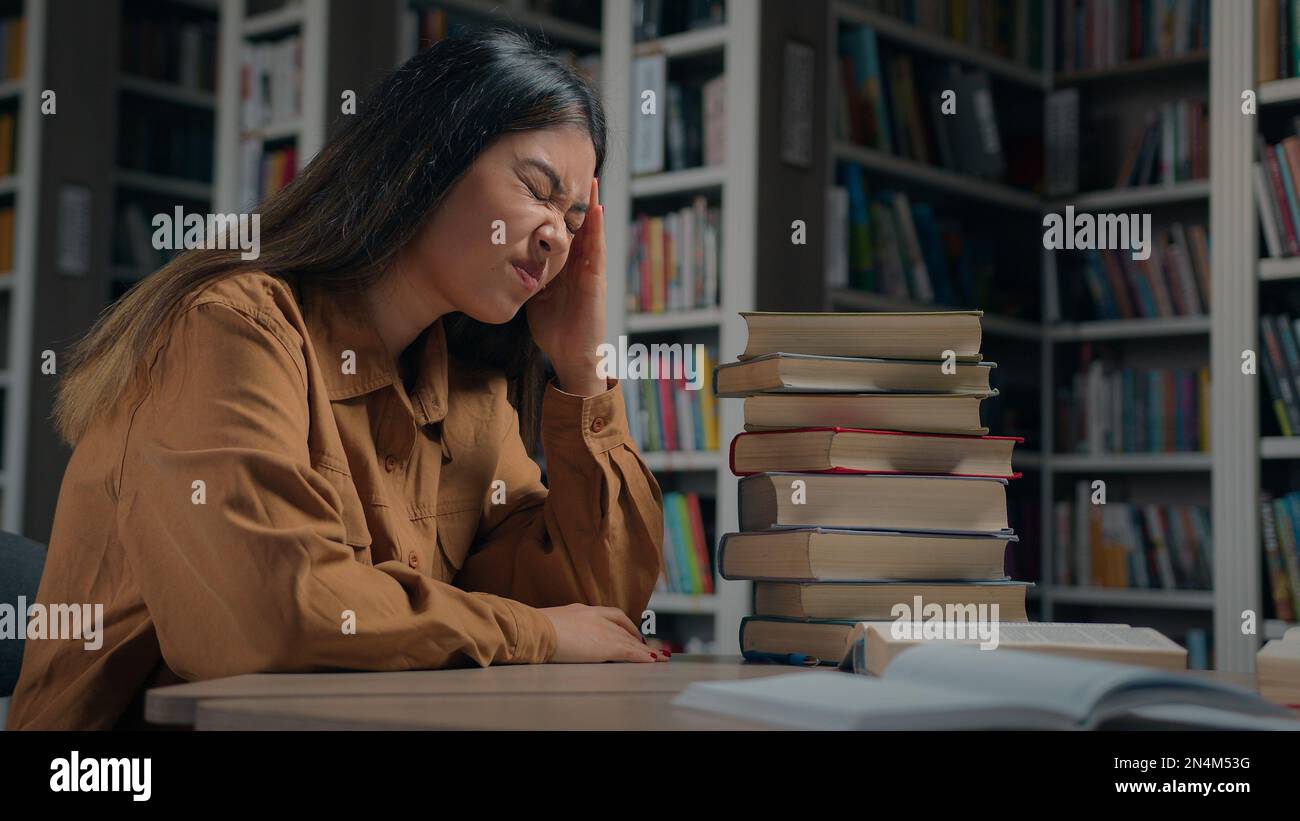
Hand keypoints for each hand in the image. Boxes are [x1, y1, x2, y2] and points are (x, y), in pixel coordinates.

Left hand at [526, 177, 606, 395]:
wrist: (570, 356)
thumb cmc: (555, 329)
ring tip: (592, 179)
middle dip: (579, 200)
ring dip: (593, 206)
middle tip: (578, 168)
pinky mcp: (596, 280)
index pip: (565, 231)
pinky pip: (596, 250)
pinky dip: (597, 230)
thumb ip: (531, 275)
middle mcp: (580, 265)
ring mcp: (591, 271)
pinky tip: (596, 210)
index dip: (561, 209)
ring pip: (592, 232)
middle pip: (581, 225)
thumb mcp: (536, 295)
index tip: (554, 184)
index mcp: (567, 267)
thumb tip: (509, 260)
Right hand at [538, 602, 666, 662]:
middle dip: (636, 636)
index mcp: (580, 611)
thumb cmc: (532, 630)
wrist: (535, 630)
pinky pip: (630, 652)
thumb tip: (551, 637)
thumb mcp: (547, 625)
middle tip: (646, 645)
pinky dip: (642, 656)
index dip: (622, 623)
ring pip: (629, 640)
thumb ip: (557, 629)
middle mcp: (594, 616)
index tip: (629, 631)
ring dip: (643, 649)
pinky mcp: (606, 645)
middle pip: (622, 626)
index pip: (609, 614)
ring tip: (657, 656)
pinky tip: (652, 660)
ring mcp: (601, 630)